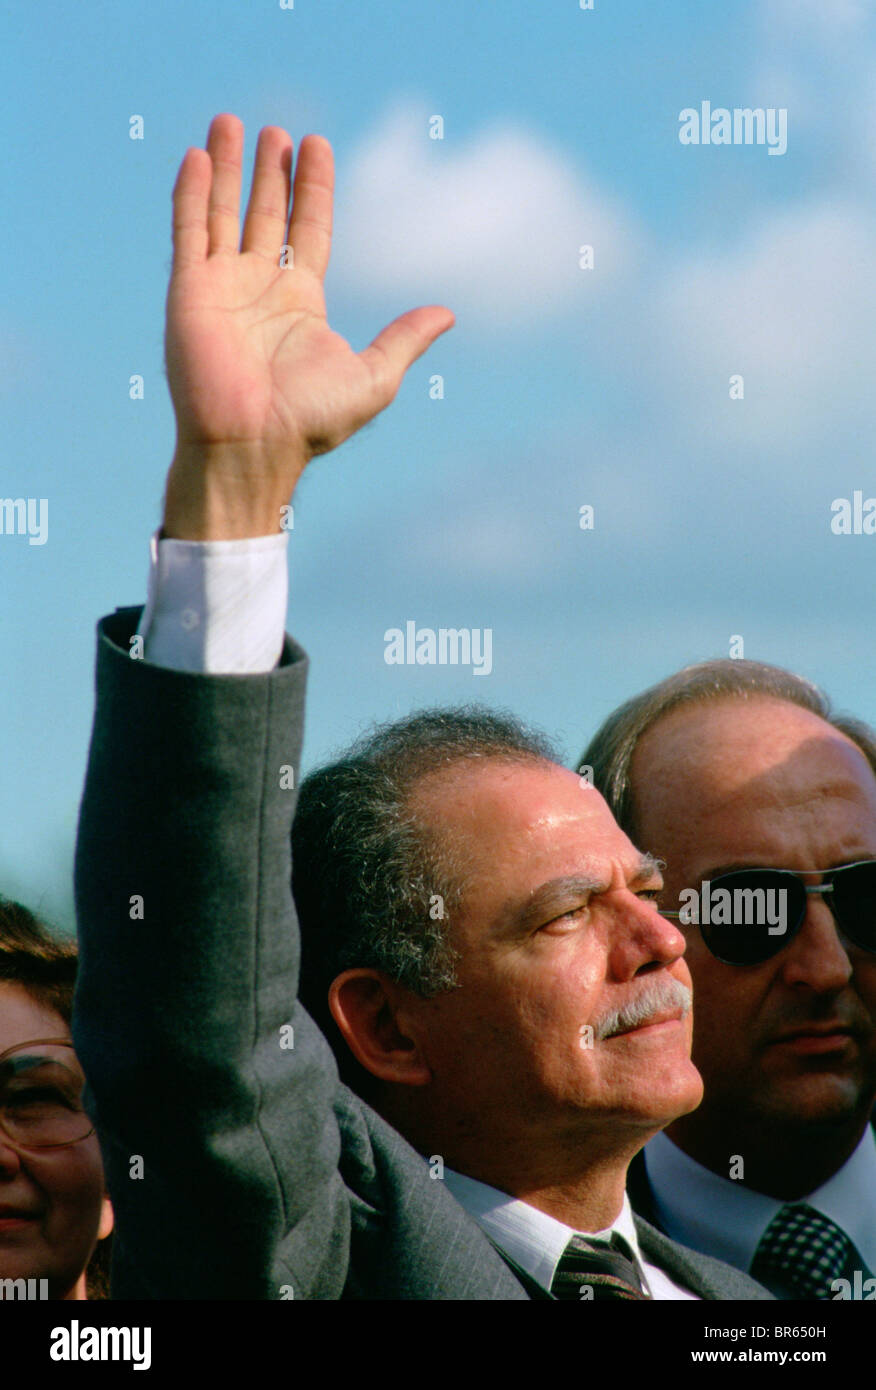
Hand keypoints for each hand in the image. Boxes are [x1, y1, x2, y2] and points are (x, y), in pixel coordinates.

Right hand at [162, 114, 453, 537]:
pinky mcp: (190, 291)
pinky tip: (201, 156)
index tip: (316, 144)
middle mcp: (261, 289)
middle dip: (272, 173)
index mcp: (302, 302)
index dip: (314, 188)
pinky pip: (190, 231)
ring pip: (224, 213)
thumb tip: (448, 314)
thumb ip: (404, 339)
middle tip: (277, 130)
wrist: (252, 445)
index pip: (310, 230)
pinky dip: (193, 193)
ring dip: (229, 169)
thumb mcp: (374, 378)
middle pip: (267, 215)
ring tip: (232, 123)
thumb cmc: (312, 421)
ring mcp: (223, 287)